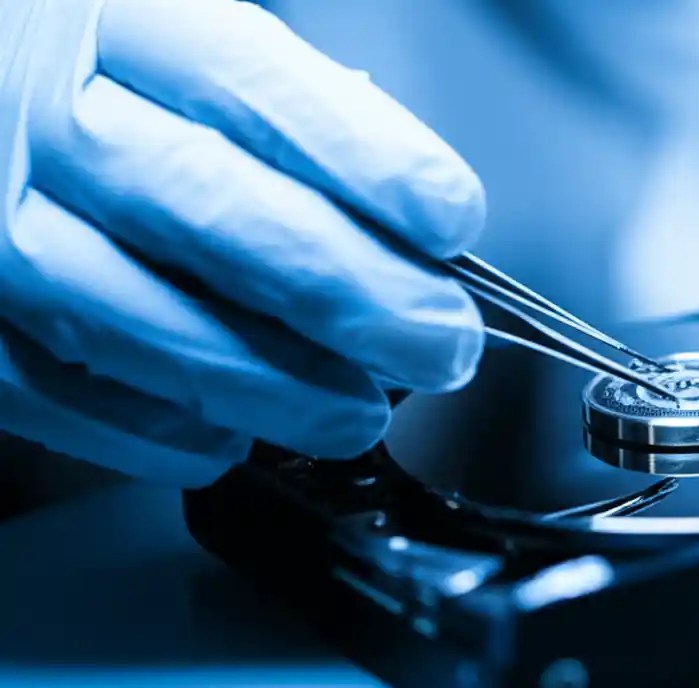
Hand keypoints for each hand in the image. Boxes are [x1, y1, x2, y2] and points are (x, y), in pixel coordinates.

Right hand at [0, 0, 484, 484]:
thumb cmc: (88, 81)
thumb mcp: (169, 43)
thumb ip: (272, 106)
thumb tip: (403, 219)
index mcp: (110, 18)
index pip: (254, 84)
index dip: (368, 159)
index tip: (453, 220)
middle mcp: (32, 115)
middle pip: (213, 210)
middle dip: (352, 291)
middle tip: (439, 342)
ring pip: (142, 322)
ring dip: (277, 385)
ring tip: (360, 412)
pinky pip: (64, 394)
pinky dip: (166, 428)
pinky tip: (237, 433)